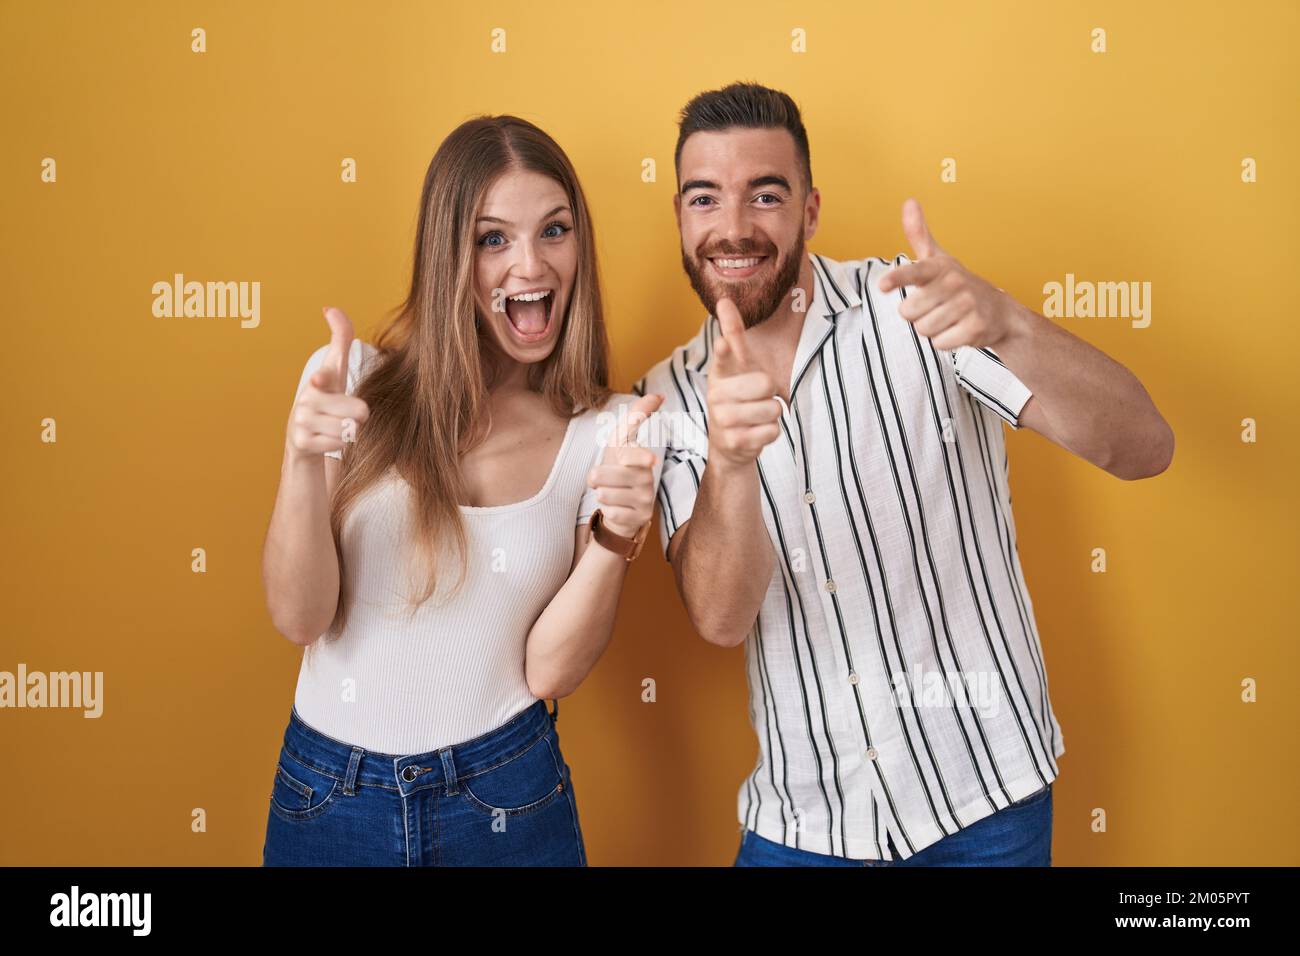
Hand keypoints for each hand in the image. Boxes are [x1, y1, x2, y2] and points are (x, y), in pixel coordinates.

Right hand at [286, 307, 370, 457]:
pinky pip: (339, 446)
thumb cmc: (327, 398)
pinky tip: (327, 439)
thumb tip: (330, 308)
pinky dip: (340, 446)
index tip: (319, 381)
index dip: (324, 380)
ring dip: (350, 432)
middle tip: (348, 415)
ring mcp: (301, 420)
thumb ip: (340, 338)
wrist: (303, 437)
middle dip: (361, 417)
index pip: (325, 376)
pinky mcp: (301, 442)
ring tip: (336, 427)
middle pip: (359, 412)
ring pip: (350, 431)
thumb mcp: (335, 370)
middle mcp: (307, 397)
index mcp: (320, 379)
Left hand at [587, 392, 663, 538]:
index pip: (635, 455)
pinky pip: (610, 512)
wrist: (624, 508)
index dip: (637, 457)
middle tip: (604, 478)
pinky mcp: (640, 518)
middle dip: (596, 477)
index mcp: (642, 457)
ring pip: (604, 494)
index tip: (650, 461)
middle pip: (603, 474)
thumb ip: (636, 416)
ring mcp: (646, 499)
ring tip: (612, 493)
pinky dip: (608, 510)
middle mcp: (647, 477)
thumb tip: (659, 395)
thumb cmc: (619, 470)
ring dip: (601, 494)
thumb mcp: (620, 441)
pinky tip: (618, 508)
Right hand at [705, 297, 781, 468]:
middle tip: (758, 396)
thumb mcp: (735, 366)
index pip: (723, 357)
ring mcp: (723, 420)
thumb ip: (732, 333)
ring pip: (772, 409)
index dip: (726, 351)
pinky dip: (771, 432)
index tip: (725, 344)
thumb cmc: (737, 397)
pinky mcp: (735, 442)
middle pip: (765, 383)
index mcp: (719, 372)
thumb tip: (724, 300)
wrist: (728, 445)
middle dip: (771, 390)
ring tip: (756, 415)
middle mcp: (716, 395)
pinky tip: (756, 432)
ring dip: (772, 413)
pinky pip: (772, 431)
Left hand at [877, 198, 1021, 350]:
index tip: (883, 285)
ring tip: (948, 318)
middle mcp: (955, 283)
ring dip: (931, 329)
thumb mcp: (939, 259)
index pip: (915, 272)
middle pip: (909, 312)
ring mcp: (967, 305)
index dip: (898, 279)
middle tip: (935, 307)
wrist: (1000, 311)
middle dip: (917, 315)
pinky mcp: (975, 327)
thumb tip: (909, 201)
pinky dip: (945, 341)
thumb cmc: (959, 284)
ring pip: (923, 329)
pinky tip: (959, 329)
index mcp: (941, 268)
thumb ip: (919, 234)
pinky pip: (939, 343)